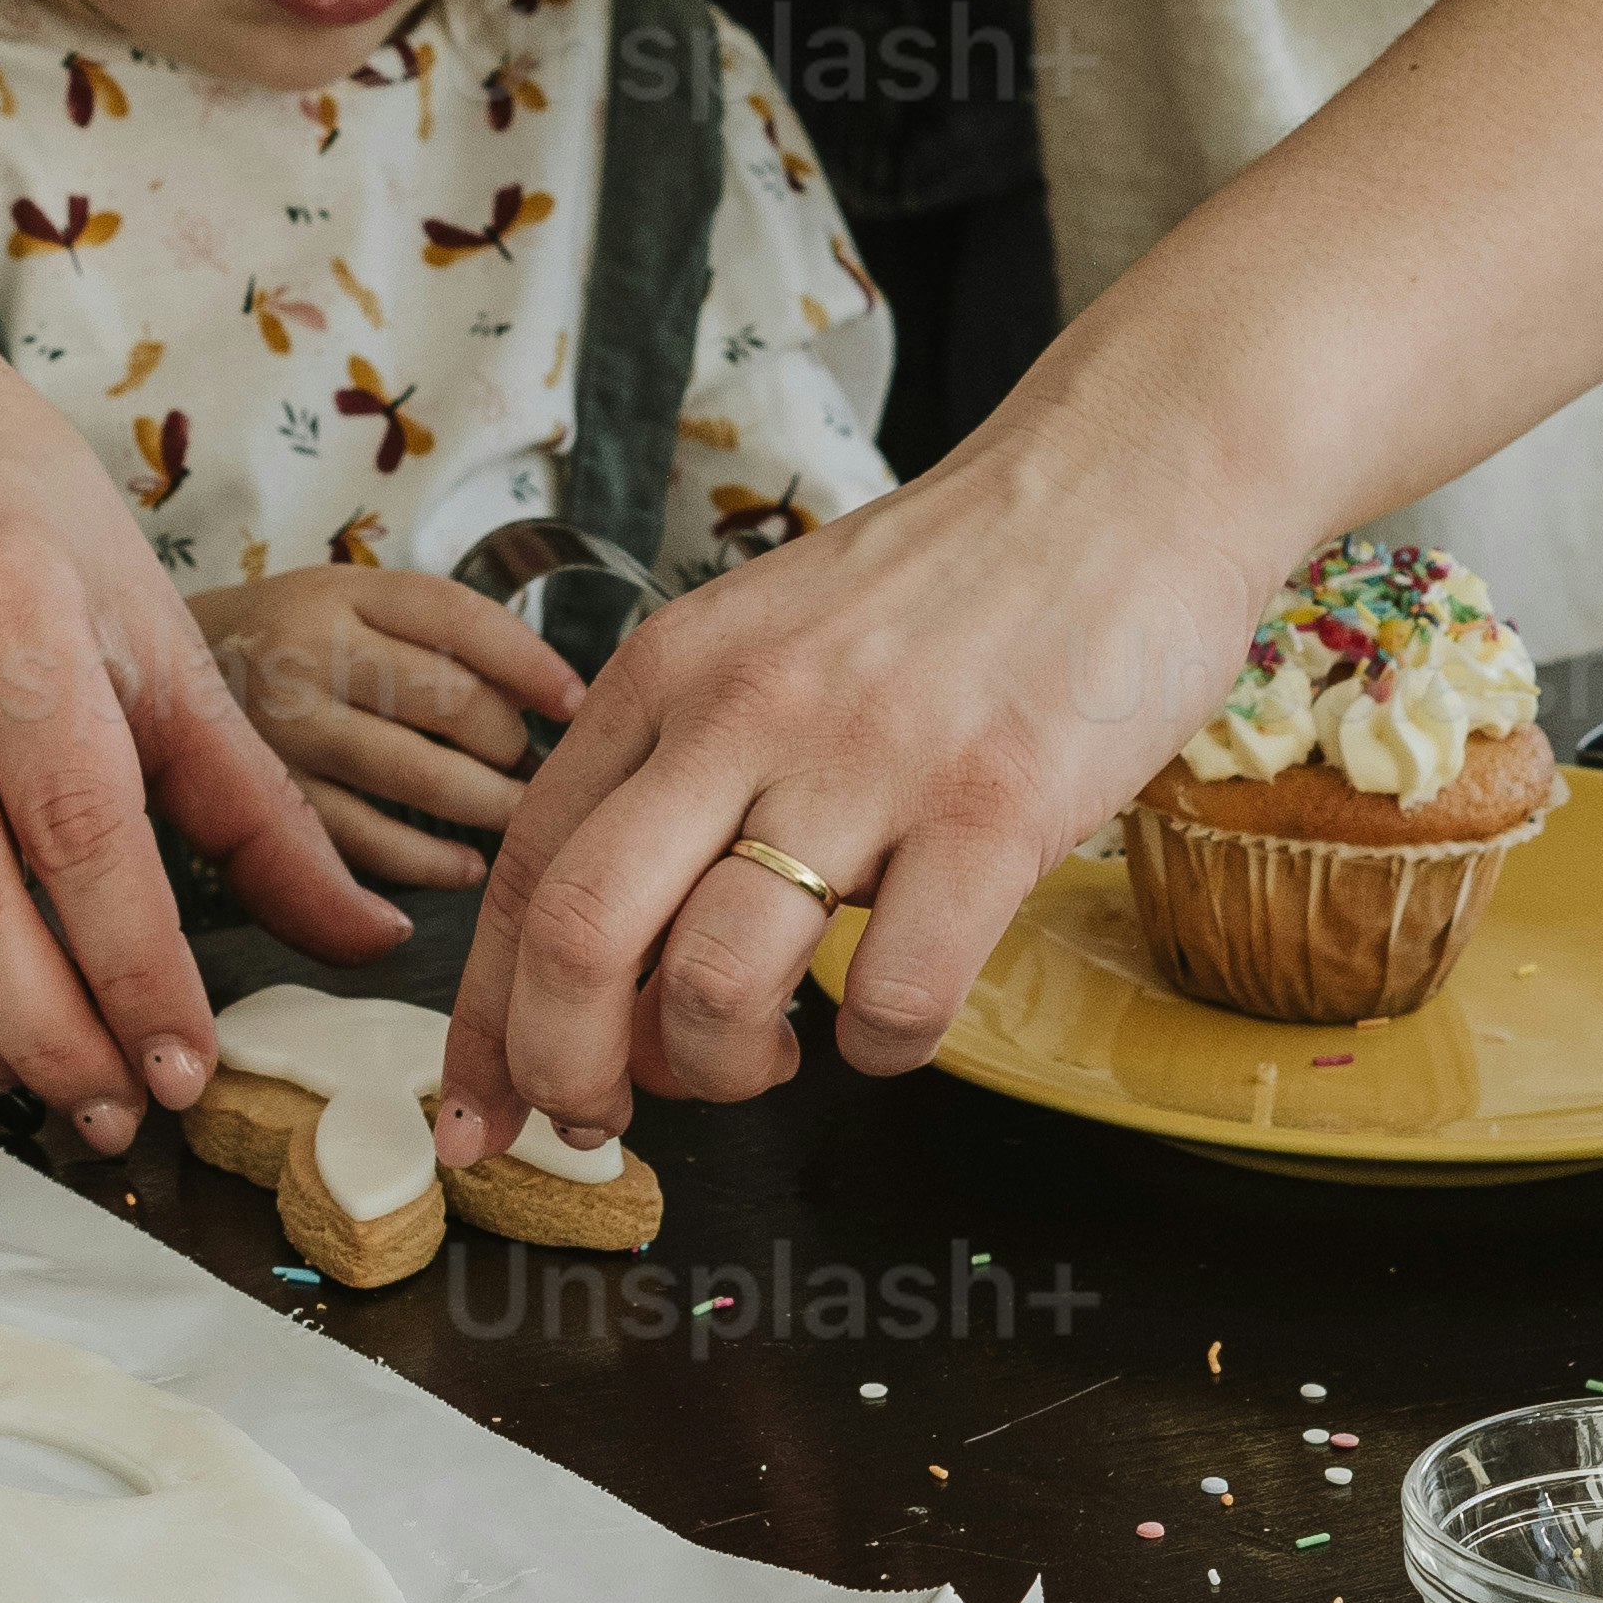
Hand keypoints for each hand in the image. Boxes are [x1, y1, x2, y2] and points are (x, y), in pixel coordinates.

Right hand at [0, 329, 394, 1144]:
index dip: (136, 970)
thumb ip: (249, 794)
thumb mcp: (149, 620)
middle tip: (115, 1109)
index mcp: (10, 600)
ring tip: (23, 1087)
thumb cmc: (9, 512)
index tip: (187, 1067)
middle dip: (46, 1037)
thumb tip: (365, 935)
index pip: (79, 825)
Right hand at [185, 562, 586, 901]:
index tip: (576, 700)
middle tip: (533, 761)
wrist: (160, 675)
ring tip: (519, 812)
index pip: (457, 618)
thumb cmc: (288, 640)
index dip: (531, 662)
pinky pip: (373, 844)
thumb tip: (551, 695)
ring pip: (422, 778)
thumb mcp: (348, 599)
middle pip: (450, 701)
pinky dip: (434, 864)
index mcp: (339, 592)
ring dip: (490, 806)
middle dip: (511, 741)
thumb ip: (430, 633)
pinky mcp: (271, 801)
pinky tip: (468, 865)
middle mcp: (306, 655)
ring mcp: (286, 733)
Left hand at [431, 428, 1283, 1156]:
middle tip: (603, 1121)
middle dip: (565, 1069)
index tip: (482, 1106)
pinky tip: (892, 1020)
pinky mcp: (995, 808)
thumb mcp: (764, 644)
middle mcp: (744, 712)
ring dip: (720, 1069)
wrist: (1120, 481)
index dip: (484, 1015)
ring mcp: (869, 760)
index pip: (525, 865)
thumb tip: (613, 962)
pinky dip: (878, 1052)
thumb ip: (681, 774)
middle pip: (577, 932)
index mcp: (668, 673)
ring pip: (715, 983)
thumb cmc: (946, 592)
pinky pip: (893, 996)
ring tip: (767, 1055)